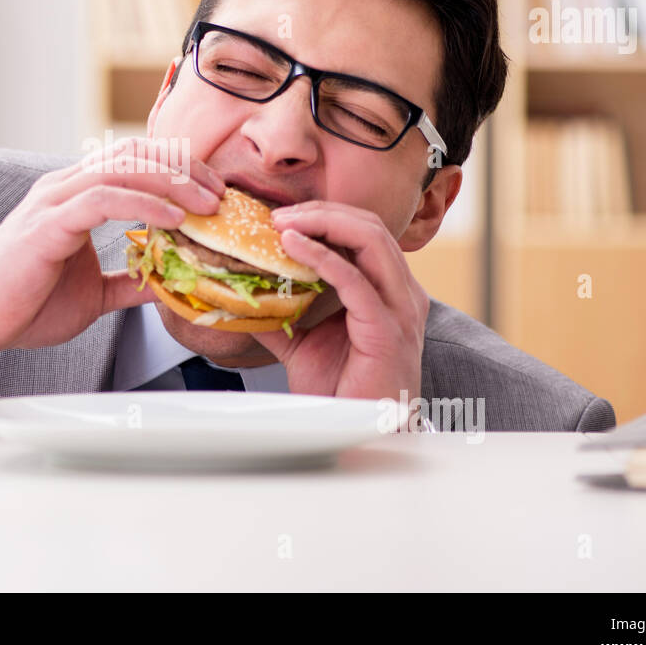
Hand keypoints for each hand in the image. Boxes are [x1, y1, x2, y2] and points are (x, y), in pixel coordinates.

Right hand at [0, 137, 224, 357]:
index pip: (134, 160)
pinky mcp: (46, 224)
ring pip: (123, 168)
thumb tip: (167, 284)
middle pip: (135, 154)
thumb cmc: (24, 305)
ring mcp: (53, 201)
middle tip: (219, 194)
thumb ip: (128, 281)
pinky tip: (171, 220)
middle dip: (184, 169)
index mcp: (75, 194)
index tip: (214, 195)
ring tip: (206, 205)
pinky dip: (142, 204)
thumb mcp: (94, 293)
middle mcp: (64, 187)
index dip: (179, 170)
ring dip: (172, 183)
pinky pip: (102, 199)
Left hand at [251, 201, 429, 404]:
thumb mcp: (304, 340)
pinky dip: (322, 257)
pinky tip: (293, 247)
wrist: (359, 431)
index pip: (364, 232)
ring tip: (283, 225)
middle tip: (277, 216)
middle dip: (322, 212)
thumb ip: (283, 312)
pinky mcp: (387, 329)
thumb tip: (242, 291)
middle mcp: (403, 292)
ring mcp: (400, 309)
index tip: (280, 218)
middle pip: (370, 226)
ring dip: (323, 224)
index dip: (324, 216)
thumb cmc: (343, 390)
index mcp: (390, 289)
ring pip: (370, 240)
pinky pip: (356, 280)